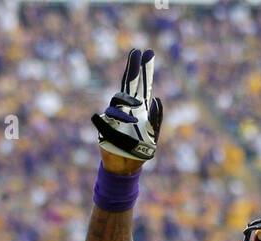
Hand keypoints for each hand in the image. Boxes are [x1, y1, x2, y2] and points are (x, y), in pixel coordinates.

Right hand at [91, 47, 162, 168]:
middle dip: (133, 68)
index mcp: (139, 109)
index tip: (147, 52)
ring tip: (138, 105)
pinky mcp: (104, 128)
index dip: (144, 69)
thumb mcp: (153, 136)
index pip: (142, 85)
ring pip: (118, 101)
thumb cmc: (140, 151)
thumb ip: (156, 119)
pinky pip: (105, 121)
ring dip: (127, 100)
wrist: (126, 168)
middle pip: (128, 84)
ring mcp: (113, 116)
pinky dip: (110, 119)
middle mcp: (125, 108)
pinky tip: (113, 117)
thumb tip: (157, 98)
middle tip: (137, 53)